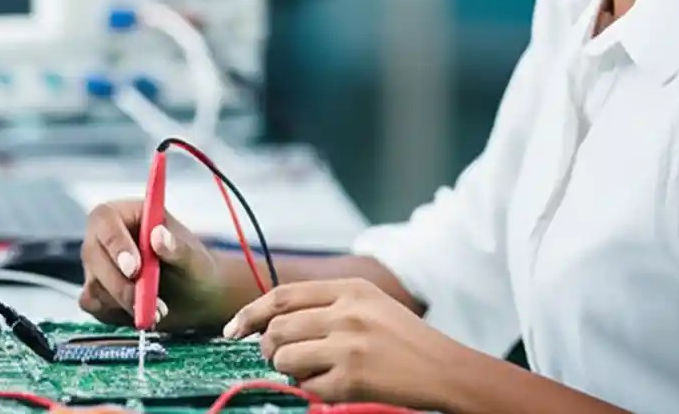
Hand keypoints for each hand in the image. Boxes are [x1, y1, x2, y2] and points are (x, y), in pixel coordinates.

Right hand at [79, 199, 225, 330]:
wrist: (192, 297)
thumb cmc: (193, 269)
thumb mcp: (195, 260)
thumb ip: (179, 249)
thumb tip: (159, 236)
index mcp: (127, 213)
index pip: (105, 219)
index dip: (115, 243)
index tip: (134, 269)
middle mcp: (104, 236)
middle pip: (92, 254)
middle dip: (119, 284)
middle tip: (148, 303)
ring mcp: (96, 264)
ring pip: (93, 284)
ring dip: (125, 302)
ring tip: (157, 309)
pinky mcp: (94, 290)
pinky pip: (93, 304)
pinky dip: (116, 313)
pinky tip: (140, 312)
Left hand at [223, 279, 464, 409]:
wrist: (445, 369)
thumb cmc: (403, 338)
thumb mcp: (368, 303)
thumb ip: (324, 303)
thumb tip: (270, 319)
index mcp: (349, 289)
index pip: (282, 296)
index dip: (250, 313)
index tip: (233, 330)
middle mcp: (346, 313)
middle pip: (277, 328)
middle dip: (268, 347)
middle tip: (276, 357)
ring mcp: (348, 346)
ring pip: (284, 357)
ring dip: (287, 369)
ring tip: (307, 370)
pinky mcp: (352, 379)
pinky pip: (307, 387)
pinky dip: (311, 389)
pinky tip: (330, 385)